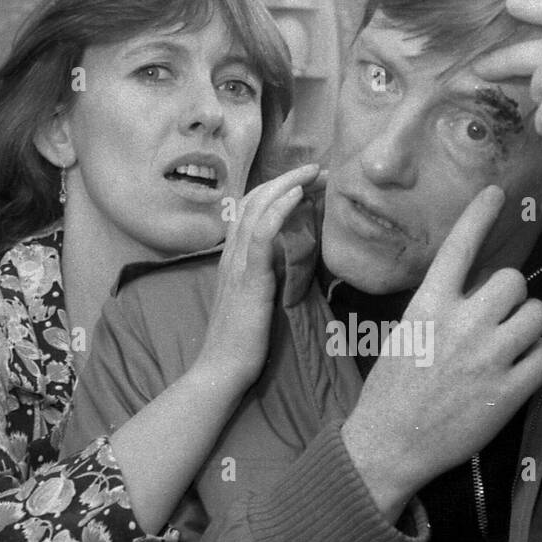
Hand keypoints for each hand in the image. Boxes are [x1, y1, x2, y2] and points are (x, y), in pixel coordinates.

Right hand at [196, 163, 321, 384]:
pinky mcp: (248, 279)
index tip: (310, 182)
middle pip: (255, 200)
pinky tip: (297, 196)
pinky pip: (260, 235)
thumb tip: (292, 263)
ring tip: (314, 173)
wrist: (221, 370)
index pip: (252, 210)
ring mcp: (237, 264)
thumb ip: (269, 279)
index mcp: (233, 259)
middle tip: (320, 171)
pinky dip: (278, 210)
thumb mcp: (257, 301)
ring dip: (288, 185)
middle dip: (288, 179)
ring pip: (257, 209)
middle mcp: (232, 254)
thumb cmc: (242, 343)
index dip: (279, 190)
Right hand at [341, 185, 541, 519]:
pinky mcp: (508, 391)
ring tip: (509, 345)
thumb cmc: (392, 390)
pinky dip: (537, 361)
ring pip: (537, 314)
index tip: (497, 193)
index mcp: (428, 305)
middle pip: (514, 280)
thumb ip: (440, 307)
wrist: (388, 444)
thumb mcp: (406, 334)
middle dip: (512, 296)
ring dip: (528, 327)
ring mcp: (488, 357)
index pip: (459, 247)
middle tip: (500, 316)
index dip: (480, 215)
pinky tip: (517, 372)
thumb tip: (476, 292)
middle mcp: (461, 324)